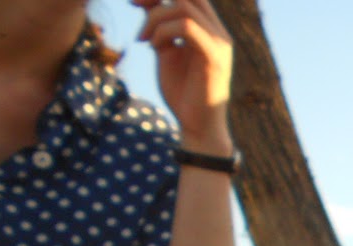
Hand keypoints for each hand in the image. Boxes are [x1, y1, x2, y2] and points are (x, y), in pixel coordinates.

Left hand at [132, 0, 233, 153]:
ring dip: (155, 19)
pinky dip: (163, 32)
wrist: (198, 126)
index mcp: (210, 30)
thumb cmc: (182, 93)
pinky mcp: (214, 57)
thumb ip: (160, 26)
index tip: (133, 2)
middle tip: (133, 5)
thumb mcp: (166, 51)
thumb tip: (144, 2)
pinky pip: (186, 27)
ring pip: (183, 7)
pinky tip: (154, 47)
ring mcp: (219, 43)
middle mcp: (219, 32)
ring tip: (144, 40)